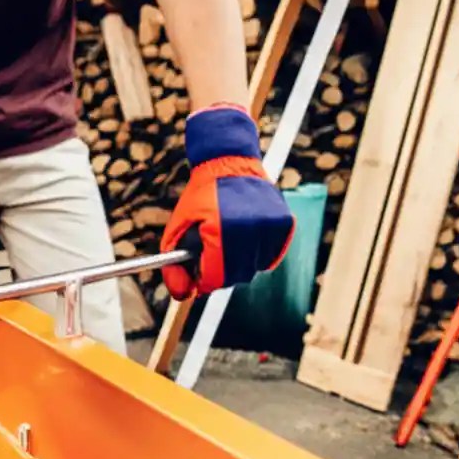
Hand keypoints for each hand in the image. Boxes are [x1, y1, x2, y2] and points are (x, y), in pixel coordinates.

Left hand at [160, 105, 293, 298]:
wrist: (229, 163)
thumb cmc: (200, 198)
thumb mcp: (177, 229)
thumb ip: (174, 265)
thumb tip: (182, 295)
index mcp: (222, 229)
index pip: (215, 277)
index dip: (204, 281)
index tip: (199, 276)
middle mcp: (250, 228)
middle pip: (236, 277)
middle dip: (221, 273)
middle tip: (213, 258)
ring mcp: (270, 226)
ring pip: (254, 269)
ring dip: (239, 263)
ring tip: (229, 240)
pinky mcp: (284, 224)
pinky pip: (269, 257)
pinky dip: (257, 254)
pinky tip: (246, 237)